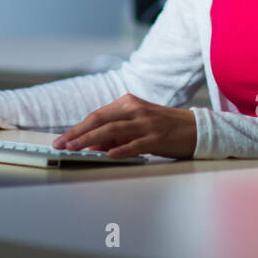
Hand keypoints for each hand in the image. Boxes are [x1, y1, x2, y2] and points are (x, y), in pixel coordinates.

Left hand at [52, 93, 196, 159]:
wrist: (195, 129)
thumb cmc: (163, 127)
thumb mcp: (137, 125)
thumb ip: (116, 133)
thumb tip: (92, 146)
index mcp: (128, 103)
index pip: (97, 115)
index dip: (78, 127)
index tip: (62, 139)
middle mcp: (135, 110)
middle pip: (100, 120)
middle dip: (78, 133)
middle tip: (61, 145)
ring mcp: (146, 123)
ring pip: (113, 130)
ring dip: (91, 140)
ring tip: (76, 149)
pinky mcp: (157, 137)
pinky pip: (135, 143)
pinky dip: (120, 149)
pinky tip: (108, 154)